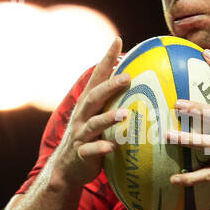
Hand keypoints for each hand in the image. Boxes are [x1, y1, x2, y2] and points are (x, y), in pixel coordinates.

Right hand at [52, 36, 130, 188]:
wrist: (67, 168)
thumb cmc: (91, 139)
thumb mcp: (99, 117)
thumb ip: (115, 102)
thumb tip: (143, 86)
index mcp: (87, 104)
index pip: (97, 77)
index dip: (106, 59)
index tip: (118, 40)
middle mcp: (82, 116)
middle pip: (94, 97)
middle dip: (109, 86)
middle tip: (127, 77)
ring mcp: (80, 135)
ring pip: (93, 124)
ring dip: (108, 118)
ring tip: (124, 114)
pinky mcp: (81, 154)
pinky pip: (90, 151)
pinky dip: (100, 148)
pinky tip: (112, 147)